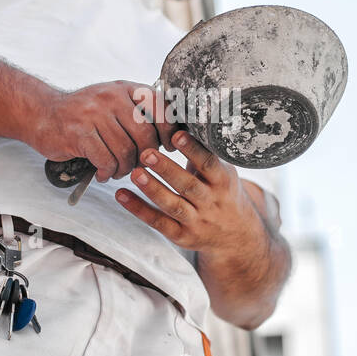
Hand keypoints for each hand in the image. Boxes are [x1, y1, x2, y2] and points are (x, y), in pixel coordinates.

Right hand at [29, 80, 164, 180]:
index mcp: (126, 88)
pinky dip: (107, 172)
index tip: (168, 147)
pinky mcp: (79, 133)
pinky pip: (106, 160)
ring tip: (117, 170)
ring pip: (126, 151)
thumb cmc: (85, 114)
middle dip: (145, 157)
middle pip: (145, 135)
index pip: (160, 107)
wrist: (43, 113)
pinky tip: (103, 172)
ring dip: (124, 168)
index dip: (169, 131)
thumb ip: (140, 112)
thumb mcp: (114, 102)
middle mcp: (111, 97)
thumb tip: (175, 134)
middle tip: (138, 165)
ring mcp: (94, 114)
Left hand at [114, 129, 264, 254]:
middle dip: (167, 169)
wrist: (235, 236)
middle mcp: (210, 202)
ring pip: (173, 206)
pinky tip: (121, 194)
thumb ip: (205, 153)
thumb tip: (183, 119)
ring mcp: (196, 222)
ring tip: (134, 172)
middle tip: (147, 152)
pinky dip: (139, 209)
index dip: (193, 149)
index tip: (177, 133)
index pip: (209, 164)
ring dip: (152, 189)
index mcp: (222, 182)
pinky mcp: (181, 236)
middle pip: (188, 185)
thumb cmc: (222, 193)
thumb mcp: (223, 172)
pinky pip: (158, 223)